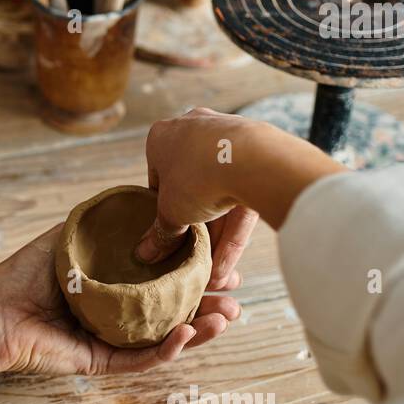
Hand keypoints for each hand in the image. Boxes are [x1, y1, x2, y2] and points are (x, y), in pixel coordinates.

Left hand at [0, 225, 239, 376]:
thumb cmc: (26, 271)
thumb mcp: (74, 235)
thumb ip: (109, 221)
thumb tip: (147, 196)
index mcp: (117, 287)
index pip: (166, 283)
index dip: (198, 275)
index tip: (227, 265)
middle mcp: (119, 315)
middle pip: (174, 314)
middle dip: (210, 307)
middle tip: (236, 300)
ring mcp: (112, 341)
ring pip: (166, 340)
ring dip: (200, 330)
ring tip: (226, 318)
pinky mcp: (101, 362)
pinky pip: (141, 359)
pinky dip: (168, 349)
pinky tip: (189, 334)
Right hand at [134, 107, 347, 286]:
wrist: (252, 158)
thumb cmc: (197, 176)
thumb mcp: (170, 211)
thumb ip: (160, 232)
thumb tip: (146, 253)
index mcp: (162, 137)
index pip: (157, 178)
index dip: (161, 209)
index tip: (167, 231)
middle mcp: (194, 130)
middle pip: (191, 188)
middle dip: (194, 229)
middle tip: (192, 258)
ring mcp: (228, 140)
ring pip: (219, 197)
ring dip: (216, 238)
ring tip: (212, 274)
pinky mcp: (258, 157)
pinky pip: (241, 199)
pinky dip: (235, 231)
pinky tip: (228, 265)